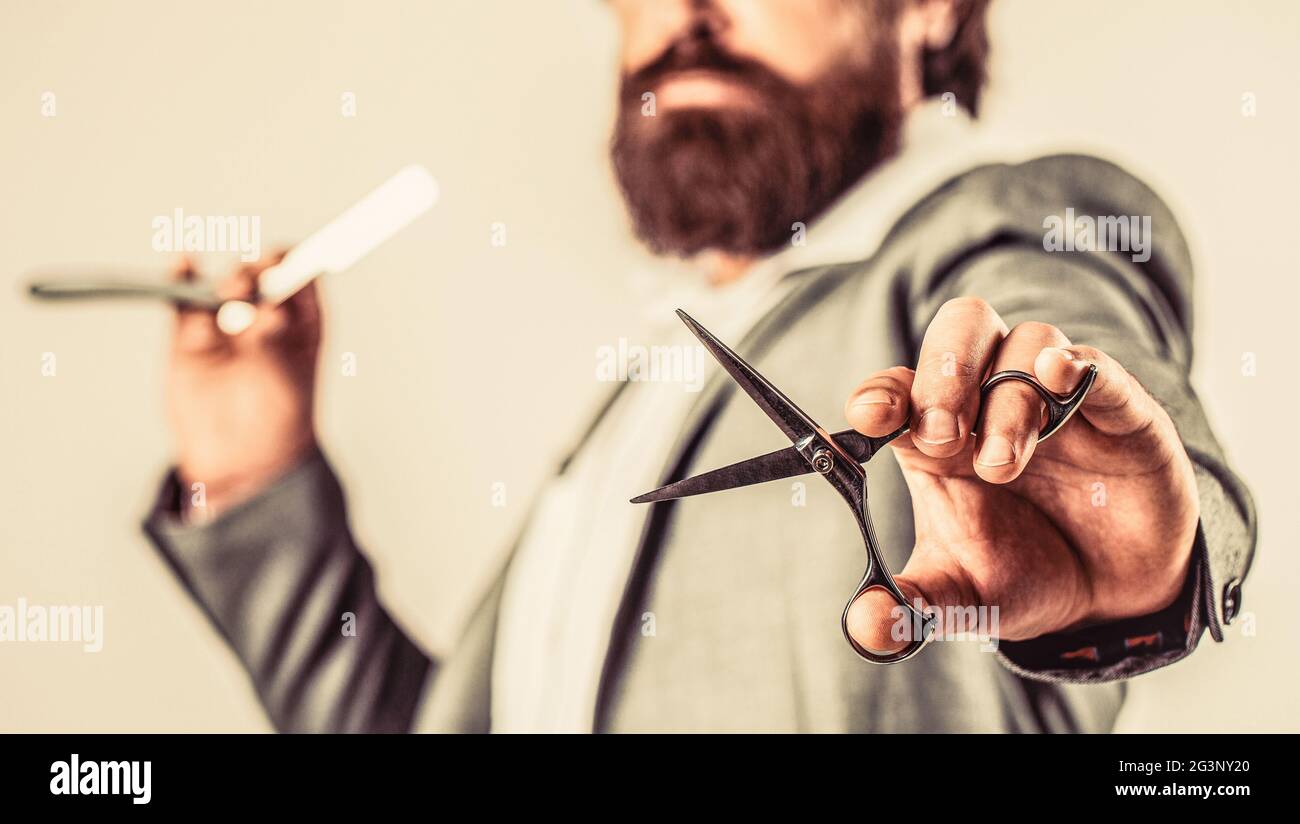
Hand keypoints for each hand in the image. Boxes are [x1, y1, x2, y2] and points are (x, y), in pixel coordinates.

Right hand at [165, 253, 320, 515]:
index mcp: (301, 322)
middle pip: (258, 274)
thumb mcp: (287, 383)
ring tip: (228, 297)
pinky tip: (183, 266)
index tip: (279, 266)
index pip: (298, 275)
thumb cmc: (277, 422)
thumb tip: (268, 311)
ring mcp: (225, 324)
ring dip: (224, 282)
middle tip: (247, 291)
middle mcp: (263, 315)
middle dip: (253, 274)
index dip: (290, 263)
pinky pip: (184, 301)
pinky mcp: (189, 337)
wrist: (241, 463)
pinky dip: (182, 280)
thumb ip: (274, 344)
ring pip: (221, 284)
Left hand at [841, 297, 1198, 651]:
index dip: (882, 391)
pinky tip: (1056, 375)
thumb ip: (909, 609)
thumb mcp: (960, 599)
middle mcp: (990, 401)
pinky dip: (1077, 363)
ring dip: (1005, 401)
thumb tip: (864, 626)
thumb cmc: (1024, 575)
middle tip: (943, 437)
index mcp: (936, 436)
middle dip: (942, 376)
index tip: (871, 417)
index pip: (899, 386)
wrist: (1114, 599)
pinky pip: (1097, 364)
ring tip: (1003, 468)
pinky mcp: (1119, 411)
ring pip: (1024, 345)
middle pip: (959, 332)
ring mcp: (1056, 399)